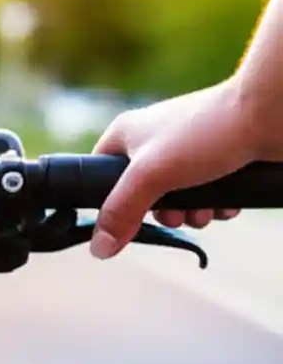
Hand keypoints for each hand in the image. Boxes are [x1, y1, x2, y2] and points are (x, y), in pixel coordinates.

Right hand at [90, 79, 276, 258]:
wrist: (271, 114)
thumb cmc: (206, 133)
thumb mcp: (152, 176)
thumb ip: (122, 212)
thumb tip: (99, 249)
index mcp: (127, 133)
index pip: (97, 171)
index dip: (108, 199)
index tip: (124, 218)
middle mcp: (154, 139)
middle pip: (141, 192)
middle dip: (162, 212)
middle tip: (175, 215)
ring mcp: (187, 149)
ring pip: (177, 196)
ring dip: (192, 213)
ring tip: (206, 212)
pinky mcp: (218, 158)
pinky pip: (207, 192)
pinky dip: (215, 204)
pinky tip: (226, 205)